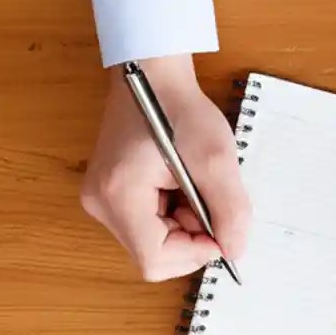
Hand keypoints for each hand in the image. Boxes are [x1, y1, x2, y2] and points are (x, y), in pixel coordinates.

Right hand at [79, 55, 250, 281]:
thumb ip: (230, 211)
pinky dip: (174, 214)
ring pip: (153, 242)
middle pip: (153, 254)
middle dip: (191, 236)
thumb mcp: (217, 159)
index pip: (155, 260)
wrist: (154, 74)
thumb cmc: (181, 109)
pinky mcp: (110, 195)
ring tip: (194, 184)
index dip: (194, 253)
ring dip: (185, 224)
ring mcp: (101, 200)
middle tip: (207, 198)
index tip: (219, 227)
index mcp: (119, 196)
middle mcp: (100, 205)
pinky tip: (181, 184)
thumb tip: (235, 250)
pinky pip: (148, 225)